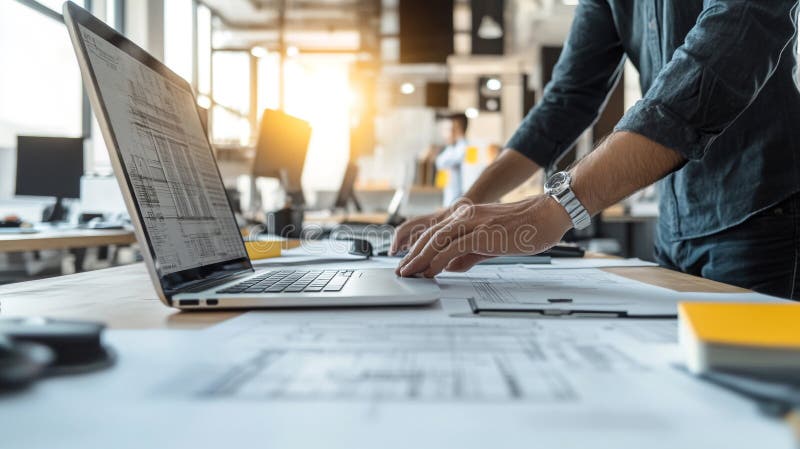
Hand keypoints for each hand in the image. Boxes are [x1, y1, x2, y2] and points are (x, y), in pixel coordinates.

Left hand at [395, 195, 572, 276]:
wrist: (547, 215)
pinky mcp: (481, 233)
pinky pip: (452, 248)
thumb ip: (469, 254)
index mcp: (467, 216)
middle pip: (430, 235)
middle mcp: (466, 216)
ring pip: (436, 240)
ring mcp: (473, 223)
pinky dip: (437, 261)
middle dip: (412, 254)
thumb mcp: (491, 243)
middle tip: (401, 271)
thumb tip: (452, 267)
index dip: (419, 248)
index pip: (435, 232)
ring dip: (419, 258)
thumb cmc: (526, 228)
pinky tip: (430, 272)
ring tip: (408, 273)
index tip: (409, 263)